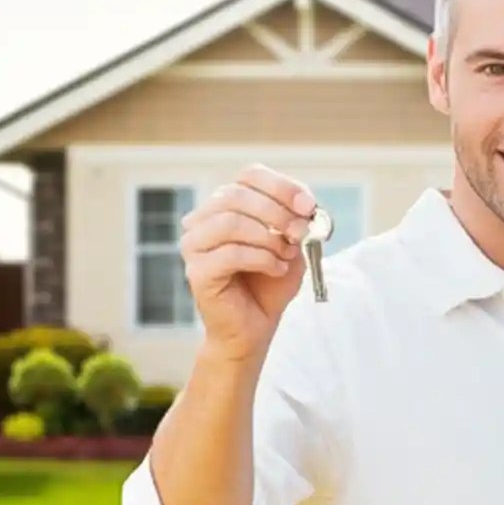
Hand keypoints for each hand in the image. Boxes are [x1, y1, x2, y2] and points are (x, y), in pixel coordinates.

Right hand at [180, 164, 316, 361]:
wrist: (254, 328)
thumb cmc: (269, 285)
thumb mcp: (291, 246)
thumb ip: (296, 223)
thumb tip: (304, 206)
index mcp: (226, 206)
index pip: (248, 176)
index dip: (281, 186)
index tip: (308, 206)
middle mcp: (204, 220)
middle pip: (236, 195)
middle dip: (277, 212)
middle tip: (299, 233)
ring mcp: (195, 246)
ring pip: (230, 221)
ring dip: (268, 237)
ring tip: (286, 256)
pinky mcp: (197, 272)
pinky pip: (230, 254)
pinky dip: (262, 259)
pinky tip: (276, 270)